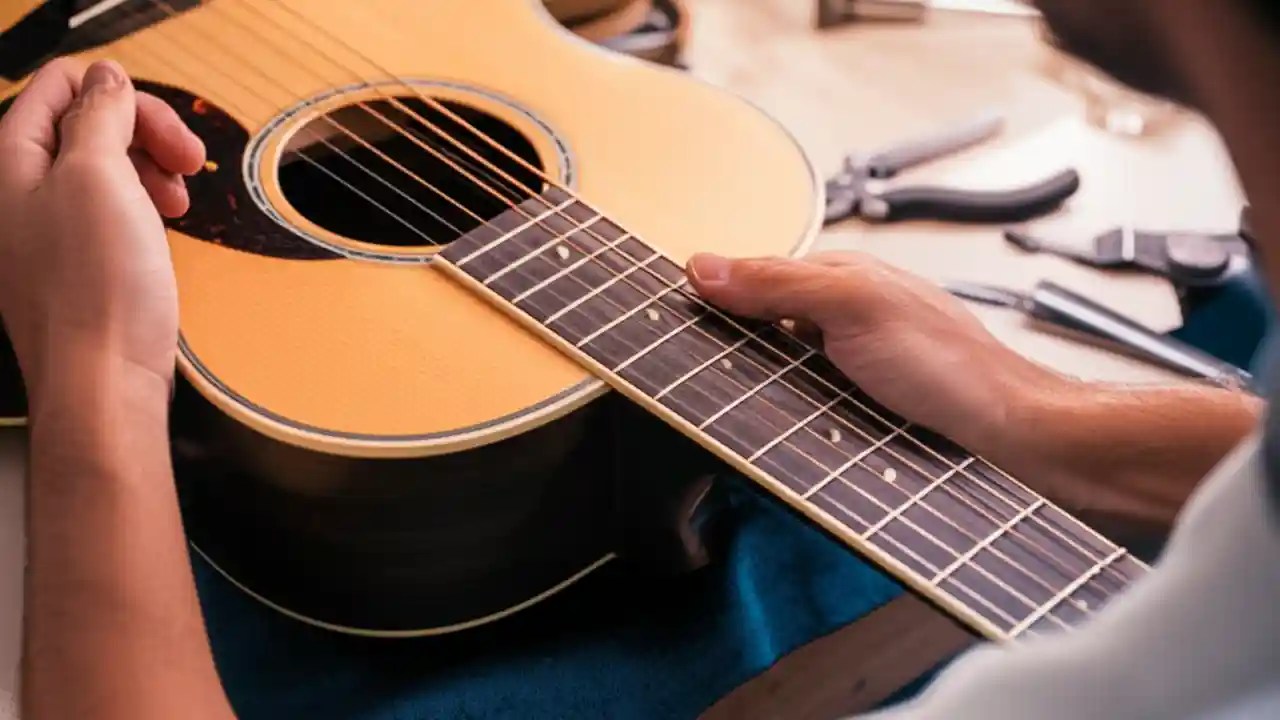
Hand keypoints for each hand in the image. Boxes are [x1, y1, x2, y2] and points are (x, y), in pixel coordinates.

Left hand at [0, 58, 204, 404]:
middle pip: (82, 126)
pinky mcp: (75, 264)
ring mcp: (44, 232)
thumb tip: (106, 79)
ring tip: (181, 198)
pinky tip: (164, 226)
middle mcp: (17, 195)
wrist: (104, 384)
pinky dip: (143, 207)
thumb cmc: (95, 294)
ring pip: (101, 169)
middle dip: (141, 133)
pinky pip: (108, 212)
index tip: (163, 127)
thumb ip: (98, 115)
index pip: (58, 88)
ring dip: (149, 170)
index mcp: (8, 163)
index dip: (118, 95)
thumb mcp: (98, 177)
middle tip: (185, 160)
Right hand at [685, 251, 1071, 459]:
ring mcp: (848, 365)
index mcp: (838, 279)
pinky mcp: (856, 408)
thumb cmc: (952, 368)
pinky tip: (774, 434)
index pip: (750, 278)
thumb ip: (780, 284)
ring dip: (754, 391)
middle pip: (756, 327)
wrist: (1012, 438)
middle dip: (725, 349)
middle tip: (689, 372)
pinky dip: (782, 418)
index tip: (664, 314)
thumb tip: (705, 266)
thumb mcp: (855, 309)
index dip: (708, 296)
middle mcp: (840, 317)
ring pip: (774, 372)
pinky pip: (798, 407)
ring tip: (726, 407)